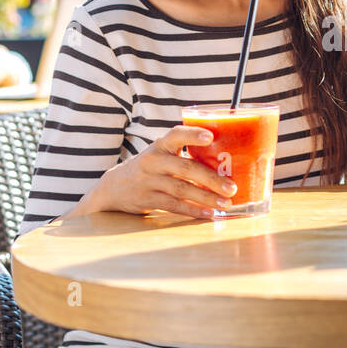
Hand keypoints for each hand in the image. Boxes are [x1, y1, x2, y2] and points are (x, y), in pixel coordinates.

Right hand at [94, 125, 239, 219]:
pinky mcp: (147, 199)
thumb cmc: (151, 168)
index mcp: (160, 145)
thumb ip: (184, 155)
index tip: (211, 136)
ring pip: (182, 189)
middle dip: (212, 179)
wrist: (114, 187)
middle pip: (186, 168)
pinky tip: (209, 213)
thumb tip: (227, 163)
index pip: (176, 134)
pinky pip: (174, 205)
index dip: (193, 134)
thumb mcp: (161, 154)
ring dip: (207, 197)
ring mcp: (148, 181)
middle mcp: (153, 161)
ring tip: (226, 203)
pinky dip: (193, 210)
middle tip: (232, 187)